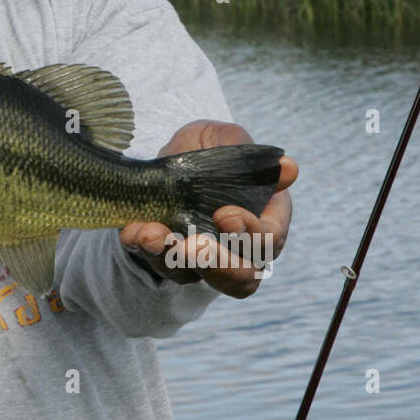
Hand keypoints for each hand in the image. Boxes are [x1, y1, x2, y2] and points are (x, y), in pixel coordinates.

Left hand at [119, 120, 296, 297]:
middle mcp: (238, 249)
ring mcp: (200, 258)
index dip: (251, 235)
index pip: (269, 242)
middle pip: (241, 279)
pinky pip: (153, 262)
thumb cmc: (210, 148)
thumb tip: (288, 167)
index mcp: (266, 219)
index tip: (224, 215)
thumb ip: (250, 155)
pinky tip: (131, 231)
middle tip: (192, 245)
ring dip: (169, 257)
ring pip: (191, 276)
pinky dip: (141, 247)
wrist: (169, 157)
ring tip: (150, 234)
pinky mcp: (165, 257)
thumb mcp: (225, 140)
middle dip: (215, 264)